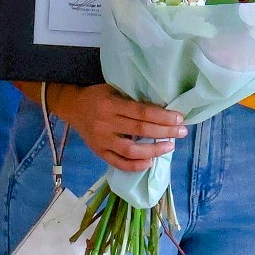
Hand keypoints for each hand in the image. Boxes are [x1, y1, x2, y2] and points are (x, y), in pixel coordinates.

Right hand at [49, 83, 183, 173]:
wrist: (72, 107)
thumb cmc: (98, 95)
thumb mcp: (113, 89)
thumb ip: (133, 99)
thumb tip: (163, 109)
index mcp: (111, 105)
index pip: (142, 112)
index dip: (162, 116)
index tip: (179, 118)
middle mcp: (106, 123)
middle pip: (140, 130)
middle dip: (165, 132)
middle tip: (182, 132)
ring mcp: (102, 140)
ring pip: (131, 150)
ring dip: (153, 150)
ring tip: (169, 147)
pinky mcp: (98, 152)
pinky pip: (118, 163)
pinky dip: (135, 165)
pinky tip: (150, 162)